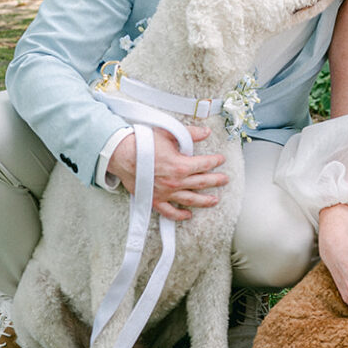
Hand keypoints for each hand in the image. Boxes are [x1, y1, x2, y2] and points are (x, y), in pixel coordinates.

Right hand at [107, 126, 227, 221]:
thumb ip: (190, 134)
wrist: (122, 154)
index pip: (205, 164)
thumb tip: (205, 132)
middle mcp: (176, 182)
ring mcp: (166, 193)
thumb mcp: (169, 134)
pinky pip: (169, 212)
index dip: (215, 162)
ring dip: (204, 201)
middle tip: (224, 180)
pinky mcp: (155, 200)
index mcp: (181, 165)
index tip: (220, 160)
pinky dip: (180, 215)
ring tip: (214, 200)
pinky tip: (188, 215)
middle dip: (216, 181)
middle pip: (202, 183)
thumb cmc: (144, 143)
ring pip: (190, 199)